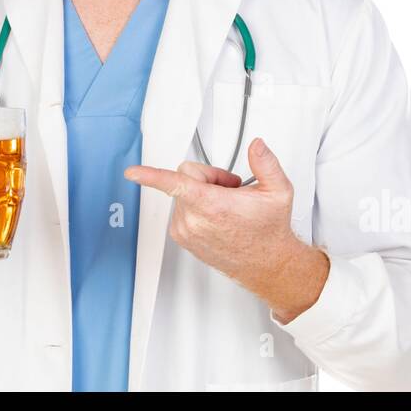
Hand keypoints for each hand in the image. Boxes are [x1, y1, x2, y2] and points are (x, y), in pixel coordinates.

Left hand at [124, 136, 302, 296]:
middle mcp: (194, 219)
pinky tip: (217, 216)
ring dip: (203, 192)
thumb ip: (265, 163)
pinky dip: (197, 206)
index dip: (150, 176)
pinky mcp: (181, 237)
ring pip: (183, 191)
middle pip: (187, 175)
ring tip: (226, 206)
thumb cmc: (269, 231)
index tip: (132, 173)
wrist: (266, 263)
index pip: (174, 184)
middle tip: (230, 189)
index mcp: (212, 205)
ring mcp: (185, 230)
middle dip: (208, 177)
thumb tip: (256, 146)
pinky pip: (181, 207)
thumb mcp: (278, 192)